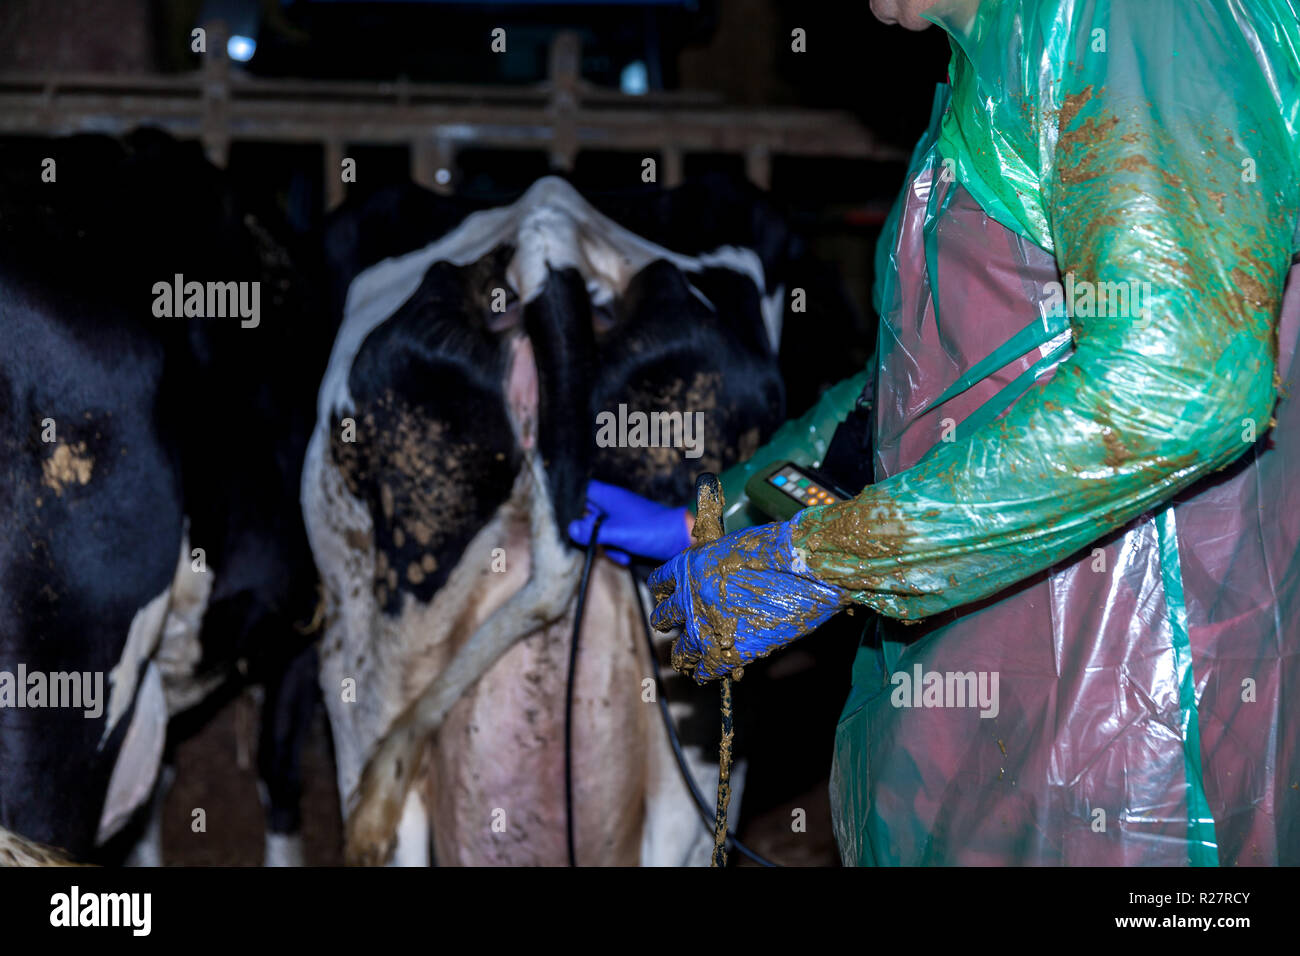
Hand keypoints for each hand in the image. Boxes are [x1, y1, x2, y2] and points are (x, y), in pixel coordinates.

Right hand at [567, 479, 693, 564]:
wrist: (680, 540)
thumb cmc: (650, 530)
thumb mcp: (615, 533)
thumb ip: (590, 532)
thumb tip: (571, 529)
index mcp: (608, 496)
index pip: (582, 489)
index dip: (572, 501)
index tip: (567, 518)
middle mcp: (613, 504)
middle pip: (588, 515)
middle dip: (590, 532)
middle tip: (596, 541)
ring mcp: (622, 517)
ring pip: (600, 531)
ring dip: (606, 545)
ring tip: (620, 552)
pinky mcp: (630, 530)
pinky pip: (614, 540)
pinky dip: (618, 549)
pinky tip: (628, 557)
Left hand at [647, 517, 847, 682]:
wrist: (804, 569)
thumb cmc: (776, 550)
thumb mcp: (732, 546)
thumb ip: (714, 566)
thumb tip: (712, 580)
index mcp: (689, 567)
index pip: (660, 583)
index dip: (664, 593)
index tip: (667, 599)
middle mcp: (690, 599)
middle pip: (663, 619)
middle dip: (667, 624)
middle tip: (673, 630)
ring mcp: (707, 628)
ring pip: (682, 652)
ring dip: (684, 656)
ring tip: (687, 660)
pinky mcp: (729, 652)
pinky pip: (708, 670)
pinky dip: (708, 672)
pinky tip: (709, 672)